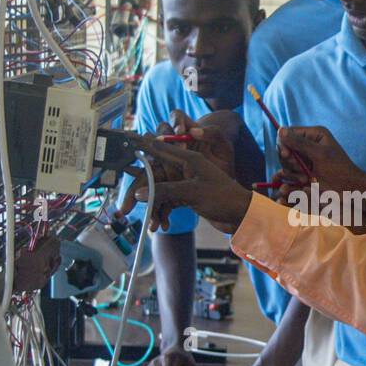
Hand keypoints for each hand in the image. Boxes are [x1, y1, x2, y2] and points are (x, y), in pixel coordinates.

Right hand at [119, 134, 253, 234]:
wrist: (241, 216)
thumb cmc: (223, 197)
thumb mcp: (192, 192)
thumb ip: (165, 190)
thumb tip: (139, 193)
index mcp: (187, 158)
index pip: (159, 147)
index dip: (141, 144)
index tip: (124, 140)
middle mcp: (183, 168)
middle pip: (153, 175)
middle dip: (139, 192)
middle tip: (124, 208)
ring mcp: (184, 182)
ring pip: (158, 191)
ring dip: (153, 208)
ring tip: (152, 225)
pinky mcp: (186, 196)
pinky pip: (167, 202)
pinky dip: (164, 213)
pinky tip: (164, 226)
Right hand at [277, 126, 365, 195]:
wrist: (347, 188)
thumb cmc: (338, 169)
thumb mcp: (319, 154)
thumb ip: (300, 143)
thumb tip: (280, 130)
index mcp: (313, 134)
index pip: (289, 133)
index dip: (284, 144)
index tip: (287, 155)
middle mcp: (307, 143)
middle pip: (284, 148)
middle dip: (290, 161)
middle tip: (300, 168)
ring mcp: (304, 157)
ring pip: (285, 162)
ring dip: (292, 172)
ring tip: (305, 178)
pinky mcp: (302, 170)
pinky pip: (289, 171)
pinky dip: (293, 177)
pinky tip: (304, 181)